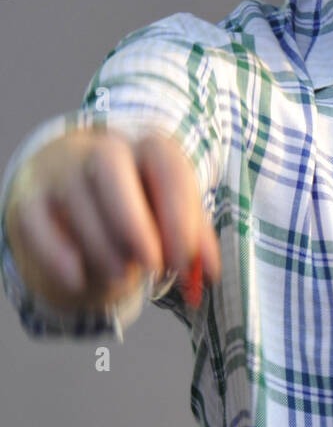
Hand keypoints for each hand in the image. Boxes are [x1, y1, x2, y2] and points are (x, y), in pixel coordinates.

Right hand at [4, 127, 220, 312]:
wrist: (75, 191)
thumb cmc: (136, 206)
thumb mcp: (168, 215)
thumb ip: (193, 239)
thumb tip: (209, 273)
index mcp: (148, 149)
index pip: (166, 166)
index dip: (179, 216)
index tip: (185, 261)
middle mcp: (102, 150)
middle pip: (111, 166)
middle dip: (133, 221)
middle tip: (152, 266)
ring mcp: (61, 172)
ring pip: (77, 202)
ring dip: (103, 247)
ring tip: (122, 275)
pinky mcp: (30, 200)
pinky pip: (36, 223)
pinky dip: (56, 253)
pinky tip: (78, 277)